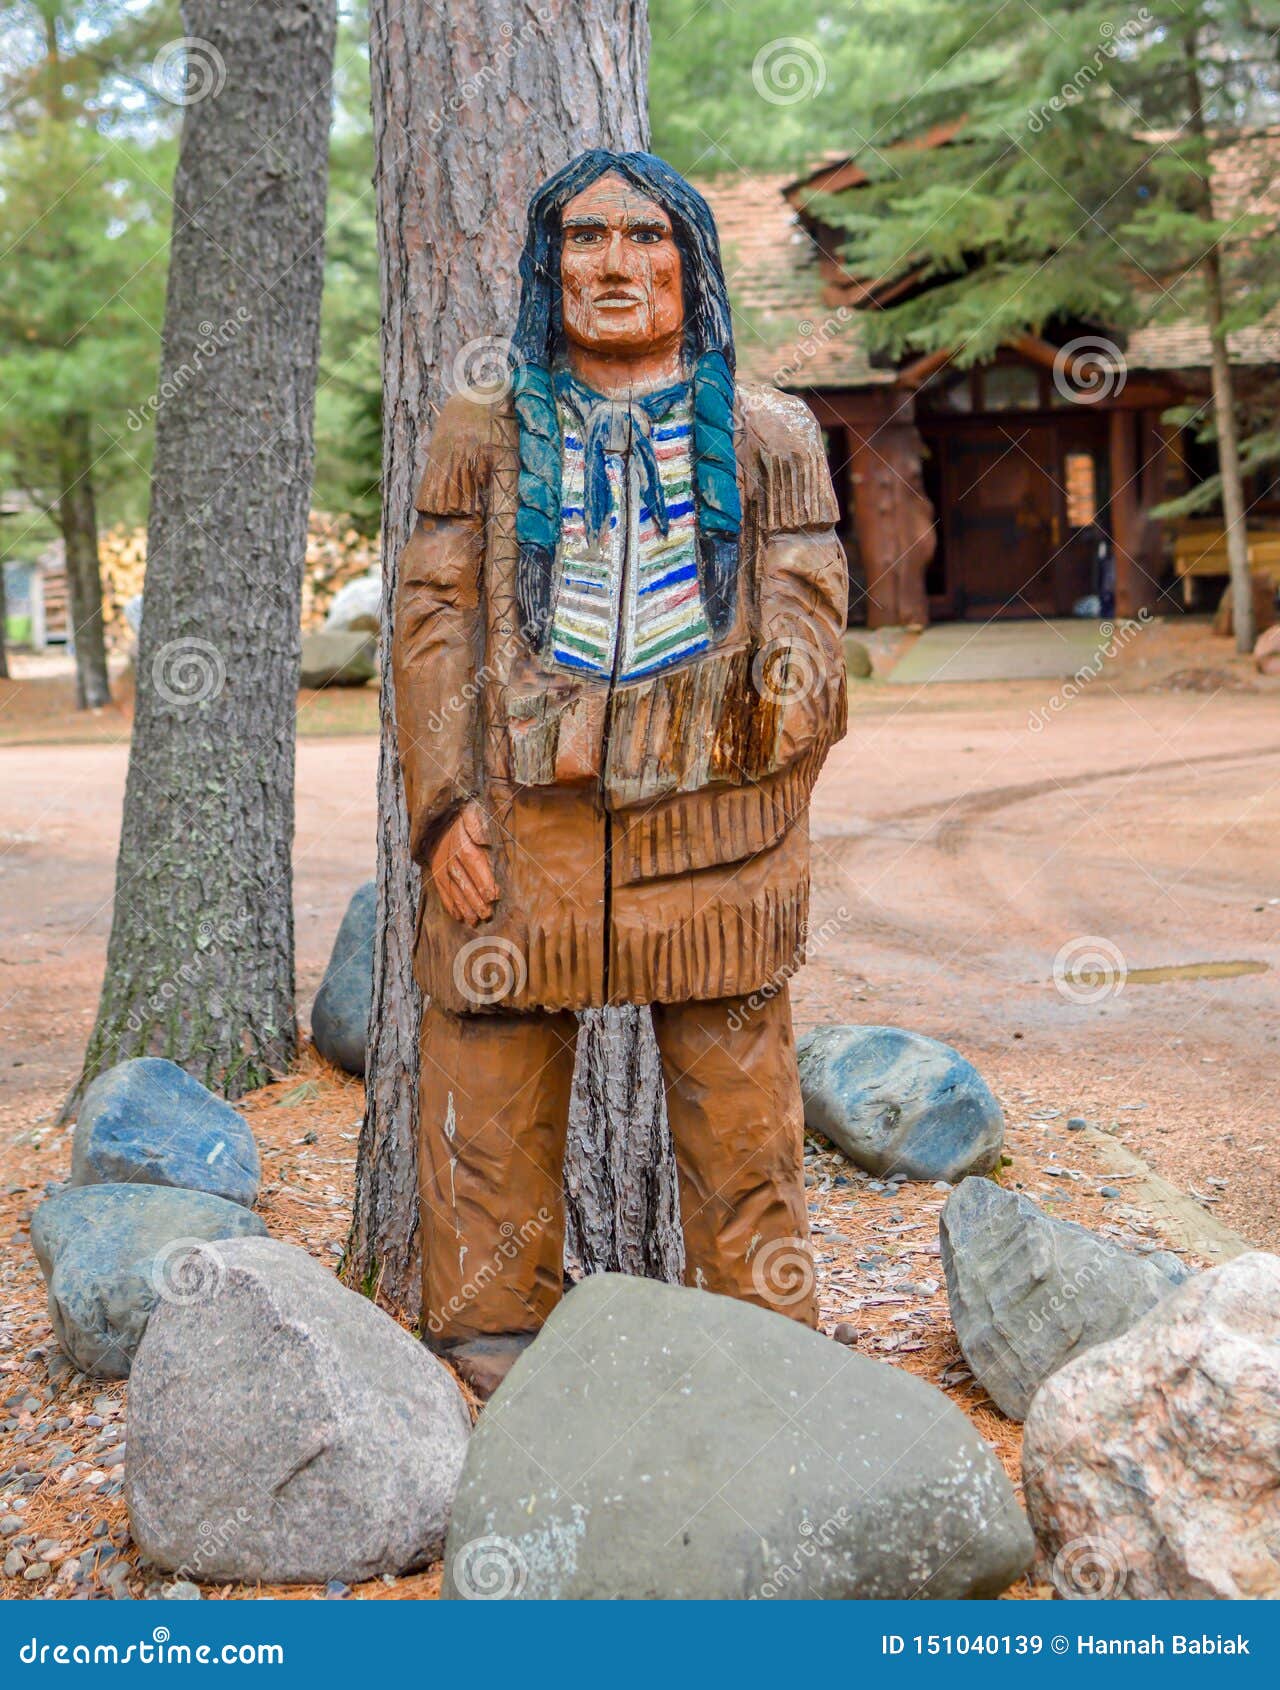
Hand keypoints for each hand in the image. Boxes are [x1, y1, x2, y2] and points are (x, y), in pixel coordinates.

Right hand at [428, 801, 498, 926]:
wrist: (440, 812)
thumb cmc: (465, 814)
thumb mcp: (473, 811)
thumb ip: (477, 822)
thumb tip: (483, 839)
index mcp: (460, 839)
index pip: (472, 860)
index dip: (483, 878)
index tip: (493, 895)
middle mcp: (448, 854)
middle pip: (462, 878)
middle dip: (474, 899)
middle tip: (486, 915)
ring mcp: (440, 863)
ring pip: (451, 887)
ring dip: (462, 905)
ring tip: (473, 921)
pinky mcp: (435, 869)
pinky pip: (441, 888)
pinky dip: (449, 904)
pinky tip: (457, 916)